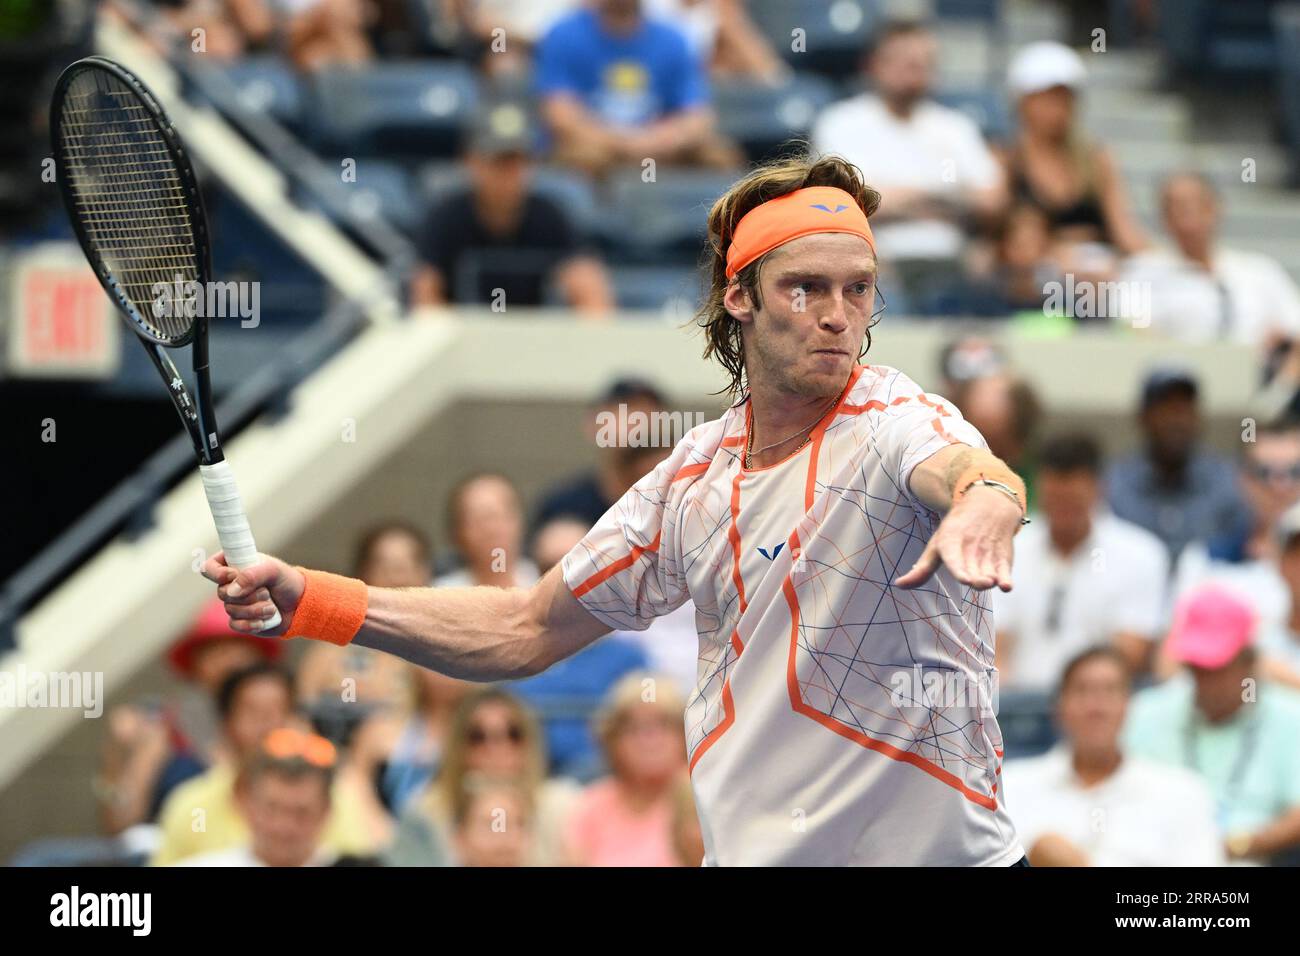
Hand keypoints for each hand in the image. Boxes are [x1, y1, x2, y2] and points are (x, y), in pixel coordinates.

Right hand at [201, 551, 305, 636]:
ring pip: (231, 610)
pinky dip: (252, 623)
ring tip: (271, 606)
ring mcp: (234, 604)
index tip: (234, 575)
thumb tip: (232, 590)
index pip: (209, 568)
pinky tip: (265, 620)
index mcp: (234, 565)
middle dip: (248, 595)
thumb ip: (253, 574)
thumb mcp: (274, 570)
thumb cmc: (286, 581)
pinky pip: (236, 625)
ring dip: (255, 609)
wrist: (300, 605)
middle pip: (221, 592)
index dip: (218, 574)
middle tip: (266, 591)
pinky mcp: (240, 621)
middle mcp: (231, 584)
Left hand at [893, 486, 1019, 590]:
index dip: (959, 569)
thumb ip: (921, 569)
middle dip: (975, 578)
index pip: (954, 558)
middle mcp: (969, 547)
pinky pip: (1005, 568)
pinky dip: (1006, 577)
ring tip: (990, 582)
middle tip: (976, 583)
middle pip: (972, 569)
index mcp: (949, 542)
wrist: (989, 505)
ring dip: (990, 579)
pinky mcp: (1003, 555)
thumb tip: (899, 585)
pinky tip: (1007, 586)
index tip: (964, 579)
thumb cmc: (957, 530)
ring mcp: (987, 551)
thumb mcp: (937, 544)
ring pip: (989, 571)